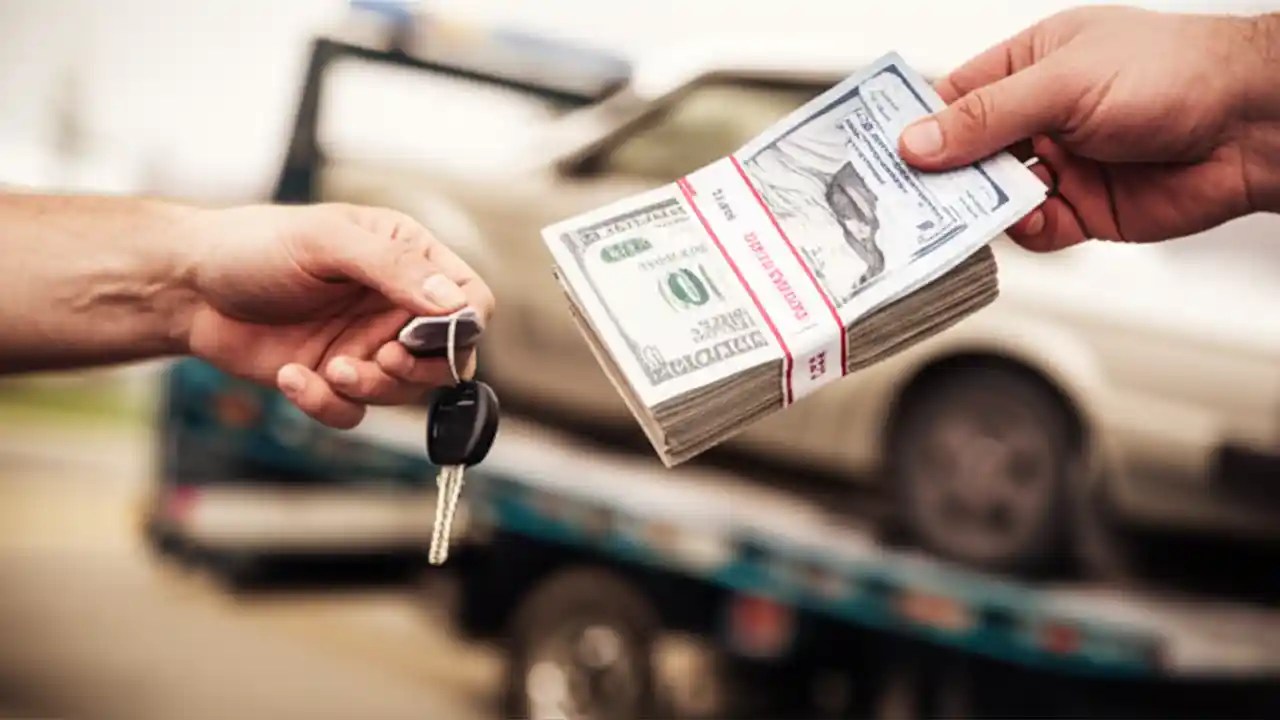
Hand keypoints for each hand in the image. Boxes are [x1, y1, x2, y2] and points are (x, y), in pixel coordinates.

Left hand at [184, 203, 494, 427]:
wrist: (188, 287)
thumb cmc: (255, 246)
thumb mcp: (326, 241)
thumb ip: (393, 267)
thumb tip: (452, 303)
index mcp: (409, 258)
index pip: (471, 299)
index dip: (461, 325)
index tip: (423, 334)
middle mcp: (396, 305)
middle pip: (448, 357)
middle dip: (417, 369)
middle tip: (381, 359)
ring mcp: (367, 345)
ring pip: (404, 392)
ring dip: (369, 388)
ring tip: (330, 368)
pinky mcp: (334, 380)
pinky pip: (354, 412)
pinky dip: (326, 404)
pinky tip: (291, 377)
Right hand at [898, 7, 1279, 250]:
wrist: (1252, 126)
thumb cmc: (1175, 73)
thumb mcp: (1063, 83)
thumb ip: (986, 118)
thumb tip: (916, 141)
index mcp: (1030, 64)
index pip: (952, 98)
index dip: (915, 126)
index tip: (880, 154)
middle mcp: (1039, 115)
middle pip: (964, 155)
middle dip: (940, 177)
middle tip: (910, 198)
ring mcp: (1060, 163)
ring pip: (992, 198)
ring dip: (983, 208)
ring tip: (976, 211)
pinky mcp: (1082, 209)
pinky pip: (1033, 230)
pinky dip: (1028, 231)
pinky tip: (1039, 217)